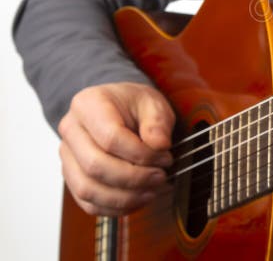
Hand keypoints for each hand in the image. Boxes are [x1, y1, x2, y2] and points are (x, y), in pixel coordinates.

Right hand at [57, 82, 174, 215]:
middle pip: (95, 166)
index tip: (165, 158)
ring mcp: (67, 156)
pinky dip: (114, 208)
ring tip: (152, 191)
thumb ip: (157, 122)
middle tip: (161, 176)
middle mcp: (70, 130)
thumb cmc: (133, 105)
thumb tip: (159, 145)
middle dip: (134, 178)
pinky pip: (87, 202)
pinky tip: (138, 199)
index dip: (141, 154)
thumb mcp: (152, 103)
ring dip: (124, 197)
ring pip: (87, 189)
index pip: (110, 138)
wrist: (117, 108)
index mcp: (88, 105)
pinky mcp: (72, 177)